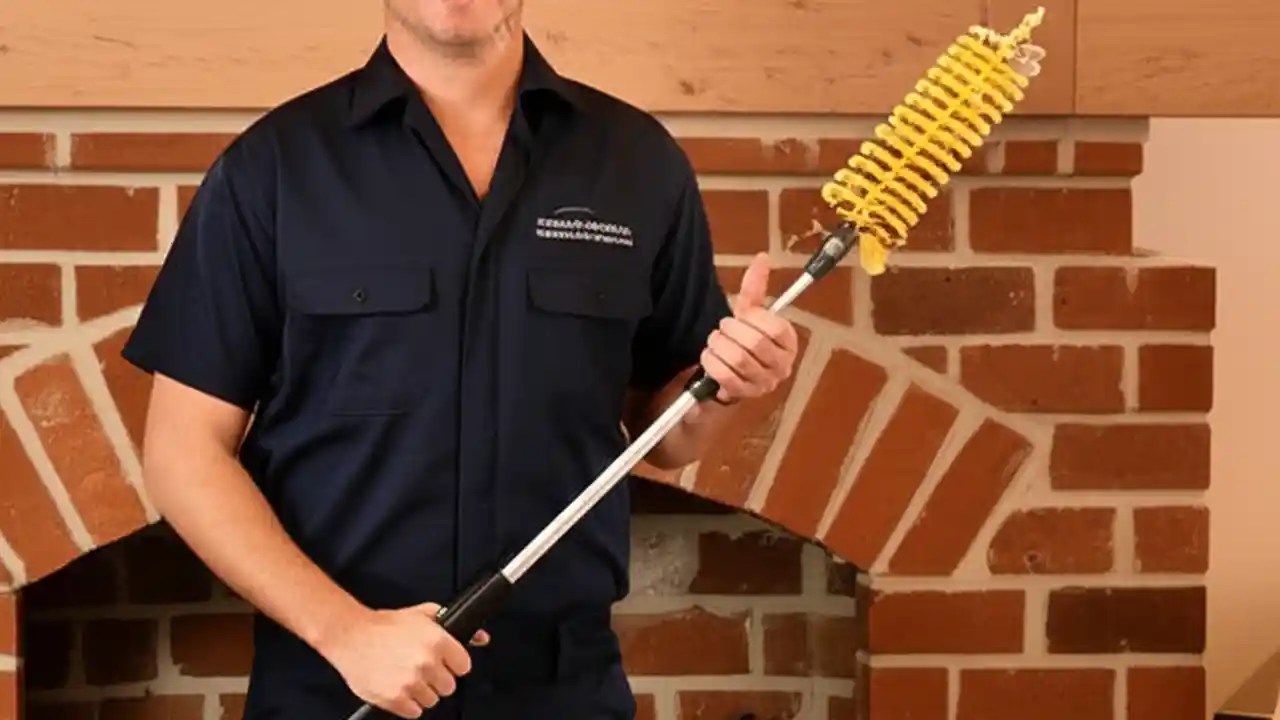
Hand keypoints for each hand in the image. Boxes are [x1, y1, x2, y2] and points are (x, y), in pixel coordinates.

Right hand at [319, 602, 488, 718]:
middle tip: (421, 669)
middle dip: (437, 679)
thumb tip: (480, 637)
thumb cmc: (383, 625)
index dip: (453, 665)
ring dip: (422, 692)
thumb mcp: (422, 614)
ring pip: (432, 700)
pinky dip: (407, 704)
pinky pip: (414, 712)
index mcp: (437, 641)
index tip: (444, 663)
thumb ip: (452, 624)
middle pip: (449, 686)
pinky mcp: (394, 698)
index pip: (464, 666)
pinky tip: (398, 687)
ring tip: (406, 676)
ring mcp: (411, 682)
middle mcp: (426, 663)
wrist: (350, 636)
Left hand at [700, 252, 799, 403]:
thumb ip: (754, 288)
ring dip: (718, 347)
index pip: (775, 329)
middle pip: (755, 344)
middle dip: (730, 332)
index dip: (752, 321)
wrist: (724, 374)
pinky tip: (709, 358)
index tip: (740, 317)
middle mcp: (782, 366)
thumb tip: (762, 258)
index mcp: (788, 344)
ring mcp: (764, 384)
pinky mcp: (744, 397)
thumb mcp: (747, 313)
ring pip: (739, 360)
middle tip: (721, 330)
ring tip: (713, 343)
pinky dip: (712, 364)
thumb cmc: (740, 341)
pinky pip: (726, 378)